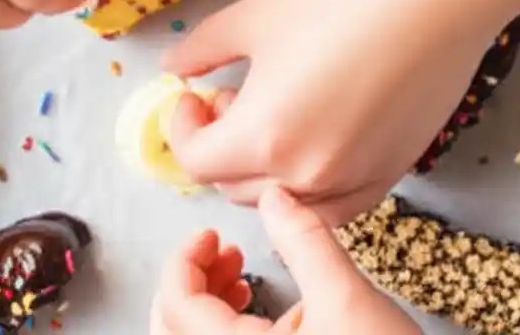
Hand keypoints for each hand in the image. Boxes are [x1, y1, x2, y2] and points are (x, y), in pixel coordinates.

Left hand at [150, 187, 420, 333]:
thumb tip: (275, 198)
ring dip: (208, 306)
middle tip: (226, 253)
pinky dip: (228, 329)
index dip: (185, 258)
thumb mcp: (347, 297)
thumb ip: (304, 241)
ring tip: (242, 278)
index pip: (176, 303)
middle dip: (194, 282)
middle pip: (172, 327)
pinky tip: (263, 311)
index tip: (212, 234)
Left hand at [164, 0, 509, 224]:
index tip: (193, 96)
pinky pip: (336, 204)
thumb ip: (205, 49)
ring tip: (278, 112)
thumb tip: (174, 68)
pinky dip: (312, 185)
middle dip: (220, 146)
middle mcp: (307, 173)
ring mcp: (355, 178)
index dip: (184, 129)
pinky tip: (316, 136)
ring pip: (285, 202)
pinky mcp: (392, 172)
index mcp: (264, 136)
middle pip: (235, 187)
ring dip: (263, 170)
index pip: (197, 162)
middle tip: (231, 95)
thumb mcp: (256, 15)